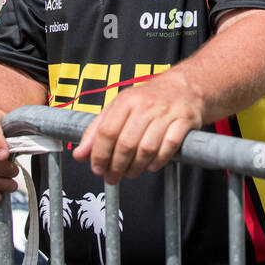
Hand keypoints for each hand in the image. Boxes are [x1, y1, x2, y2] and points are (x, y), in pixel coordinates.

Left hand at [72, 70, 203, 184]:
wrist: (184, 87)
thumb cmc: (149, 99)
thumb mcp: (119, 108)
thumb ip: (97, 130)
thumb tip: (79, 154)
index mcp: (126, 101)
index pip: (107, 131)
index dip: (99, 154)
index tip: (97, 168)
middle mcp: (146, 105)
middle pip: (126, 144)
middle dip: (116, 166)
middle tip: (112, 177)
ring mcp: (166, 112)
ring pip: (147, 148)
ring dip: (136, 167)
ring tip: (131, 173)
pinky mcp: (184, 121)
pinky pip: (169, 146)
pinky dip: (159, 161)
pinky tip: (152, 165)